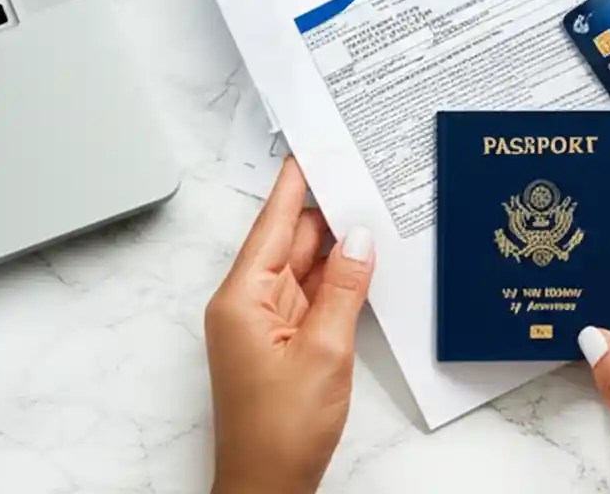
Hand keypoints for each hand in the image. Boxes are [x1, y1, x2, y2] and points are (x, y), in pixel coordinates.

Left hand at [206, 158, 375, 493]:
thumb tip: (359, 238)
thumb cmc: (281, 431)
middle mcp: (247, 304)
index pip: (271, 224)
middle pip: (288, 242)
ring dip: (333, 246)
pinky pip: (310, 297)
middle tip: (357, 172)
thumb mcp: (324, 351)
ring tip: (368, 207)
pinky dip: (335, 280)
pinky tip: (360, 261)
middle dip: (323, 211)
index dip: (293, 185)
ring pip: (302, 269)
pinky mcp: (280, 343)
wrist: (267, 487)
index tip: (308, 149)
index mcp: (241, 298)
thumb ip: (344, 289)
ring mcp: (264, 324)